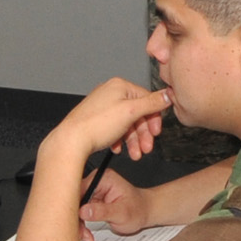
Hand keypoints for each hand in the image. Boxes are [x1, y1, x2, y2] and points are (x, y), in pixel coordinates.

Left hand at [47, 79, 172, 168]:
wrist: (72, 141)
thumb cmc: (96, 125)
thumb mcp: (131, 111)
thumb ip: (152, 103)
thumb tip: (168, 94)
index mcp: (120, 86)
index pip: (147, 99)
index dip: (153, 118)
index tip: (156, 133)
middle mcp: (110, 93)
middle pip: (137, 114)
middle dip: (143, 134)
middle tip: (146, 148)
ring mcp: (102, 107)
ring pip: (126, 124)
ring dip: (133, 140)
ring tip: (134, 154)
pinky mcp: (96, 120)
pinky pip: (114, 129)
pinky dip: (119, 140)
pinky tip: (118, 148)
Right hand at [80, 167, 150, 239]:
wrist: (144, 212)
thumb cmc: (138, 209)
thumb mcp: (121, 213)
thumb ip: (102, 212)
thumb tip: (83, 211)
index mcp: (103, 179)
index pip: (80, 190)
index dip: (74, 206)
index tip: (75, 221)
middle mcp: (96, 182)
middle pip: (75, 200)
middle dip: (77, 219)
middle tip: (82, 235)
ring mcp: (93, 191)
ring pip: (76, 209)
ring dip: (79, 225)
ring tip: (87, 237)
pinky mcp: (91, 201)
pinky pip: (80, 213)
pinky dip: (82, 225)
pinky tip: (87, 235)